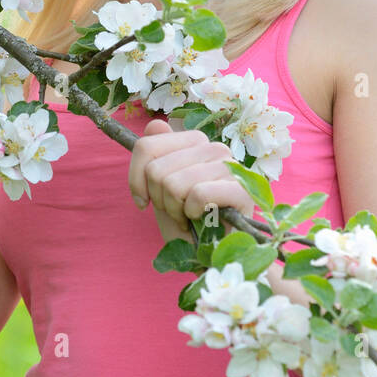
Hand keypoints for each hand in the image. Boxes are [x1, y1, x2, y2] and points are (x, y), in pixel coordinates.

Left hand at [128, 118, 256, 242]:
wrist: (207, 252)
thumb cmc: (184, 219)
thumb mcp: (159, 187)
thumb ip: (155, 154)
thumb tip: (156, 124)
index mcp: (194, 142)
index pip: (146, 145)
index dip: (136, 178)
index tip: (144, 200)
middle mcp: (213, 148)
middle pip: (156, 169)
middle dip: (159, 199)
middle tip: (175, 210)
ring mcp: (229, 166)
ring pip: (174, 184)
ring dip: (175, 210)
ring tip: (187, 216)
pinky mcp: (240, 189)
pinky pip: (198, 194)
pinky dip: (192, 213)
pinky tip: (201, 218)